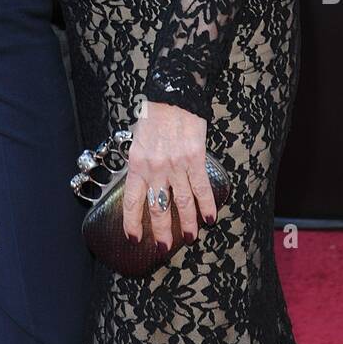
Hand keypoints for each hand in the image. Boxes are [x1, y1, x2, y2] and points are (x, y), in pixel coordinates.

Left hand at [122, 101, 215, 251]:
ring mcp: (176, 165)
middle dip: (161, 231)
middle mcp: (155, 168)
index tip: (133, 238)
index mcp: (137, 163)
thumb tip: (142, 184)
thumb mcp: (137, 140)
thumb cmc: (154, 116)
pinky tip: (209, 217)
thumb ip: (140, 163)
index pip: (132, 201)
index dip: (132, 222)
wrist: (173, 96)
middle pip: (158, 208)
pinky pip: (201, 188)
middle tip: (164, 247)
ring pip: (182, 203)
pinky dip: (206, 205)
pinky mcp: (195, 159)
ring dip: (187, 223)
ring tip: (190, 238)